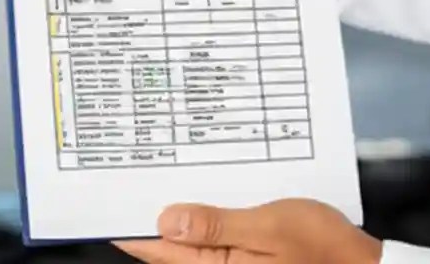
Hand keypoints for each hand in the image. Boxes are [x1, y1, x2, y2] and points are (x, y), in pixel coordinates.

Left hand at [114, 198, 381, 263]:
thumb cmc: (322, 246)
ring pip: (190, 242)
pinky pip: (212, 242)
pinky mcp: (246, 261)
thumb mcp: (269, 227)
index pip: (157, 248)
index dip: (130, 224)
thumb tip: (165, 219)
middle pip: (169, 246)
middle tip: (133, 175)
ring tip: (163, 181)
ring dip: (177, 216)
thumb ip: (216, 225)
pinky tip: (205, 199)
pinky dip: (203, 220)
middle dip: (152, 214)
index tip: (108, 198)